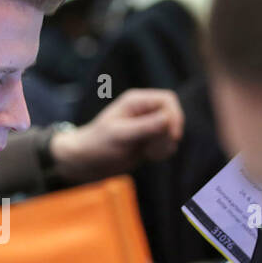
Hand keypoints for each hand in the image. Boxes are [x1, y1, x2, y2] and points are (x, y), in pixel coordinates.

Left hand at [51, 88, 184, 183]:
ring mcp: (148, 126)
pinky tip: (148, 157)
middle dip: (169, 134)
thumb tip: (168, 119)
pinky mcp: (149, 140)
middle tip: (152, 149)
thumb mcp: (120, 136)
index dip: (174, 116)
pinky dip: (162, 152)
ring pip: (172, 132)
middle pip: (174, 116)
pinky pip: (167, 144)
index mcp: (136, 101)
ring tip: (147, 153)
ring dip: (165, 145)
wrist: (86, 162)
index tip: (172, 135)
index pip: (168, 100)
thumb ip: (145, 127)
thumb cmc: (98, 145)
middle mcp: (144, 111)